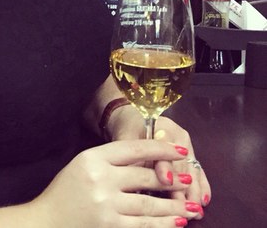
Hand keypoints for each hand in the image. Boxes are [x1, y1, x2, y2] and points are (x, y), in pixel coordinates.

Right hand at [31, 139, 201, 227]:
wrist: (47, 220)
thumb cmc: (67, 190)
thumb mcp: (84, 165)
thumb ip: (112, 162)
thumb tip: (151, 162)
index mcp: (93, 157)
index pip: (134, 149)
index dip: (161, 149)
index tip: (180, 150)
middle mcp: (100, 178)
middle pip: (145, 177)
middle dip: (172, 180)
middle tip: (189, 180)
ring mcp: (106, 204)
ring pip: (150, 205)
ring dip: (175, 207)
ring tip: (192, 207)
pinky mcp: (110, 226)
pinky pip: (144, 225)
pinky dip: (163, 225)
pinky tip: (176, 223)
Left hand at [109, 106, 210, 220]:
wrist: (135, 119)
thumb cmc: (128, 130)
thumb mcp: (126, 140)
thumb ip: (133, 159)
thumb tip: (137, 184)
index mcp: (160, 126)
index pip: (163, 149)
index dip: (164, 166)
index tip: (166, 182)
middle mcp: (178, 135)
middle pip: (180, 163)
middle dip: (182, 188)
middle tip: (182, 208)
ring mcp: (187, 144)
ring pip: (192, 170)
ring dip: (194, 192)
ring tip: (195, 212)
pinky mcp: (192, 154)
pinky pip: (199, 171)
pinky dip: (201, 187)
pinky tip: (203, 201)